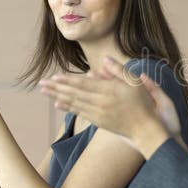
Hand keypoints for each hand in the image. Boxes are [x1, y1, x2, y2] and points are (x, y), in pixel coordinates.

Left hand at [39, 57, 173, 155]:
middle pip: (75, 93)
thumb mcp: (135, 82)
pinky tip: (58, 104)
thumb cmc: (142, 103)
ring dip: (58, 96)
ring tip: (45, 91)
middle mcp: (101, 102)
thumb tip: (104, 59)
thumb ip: (118, 70)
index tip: (54, 76)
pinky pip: (79, 113)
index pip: (84, 84)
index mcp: (109, 90)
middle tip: (42, 83)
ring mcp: (99, 113)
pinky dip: (67, 108)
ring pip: (74, 103)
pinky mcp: (98, 122)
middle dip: (57, 87)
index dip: (68, 80)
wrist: (145, 128)